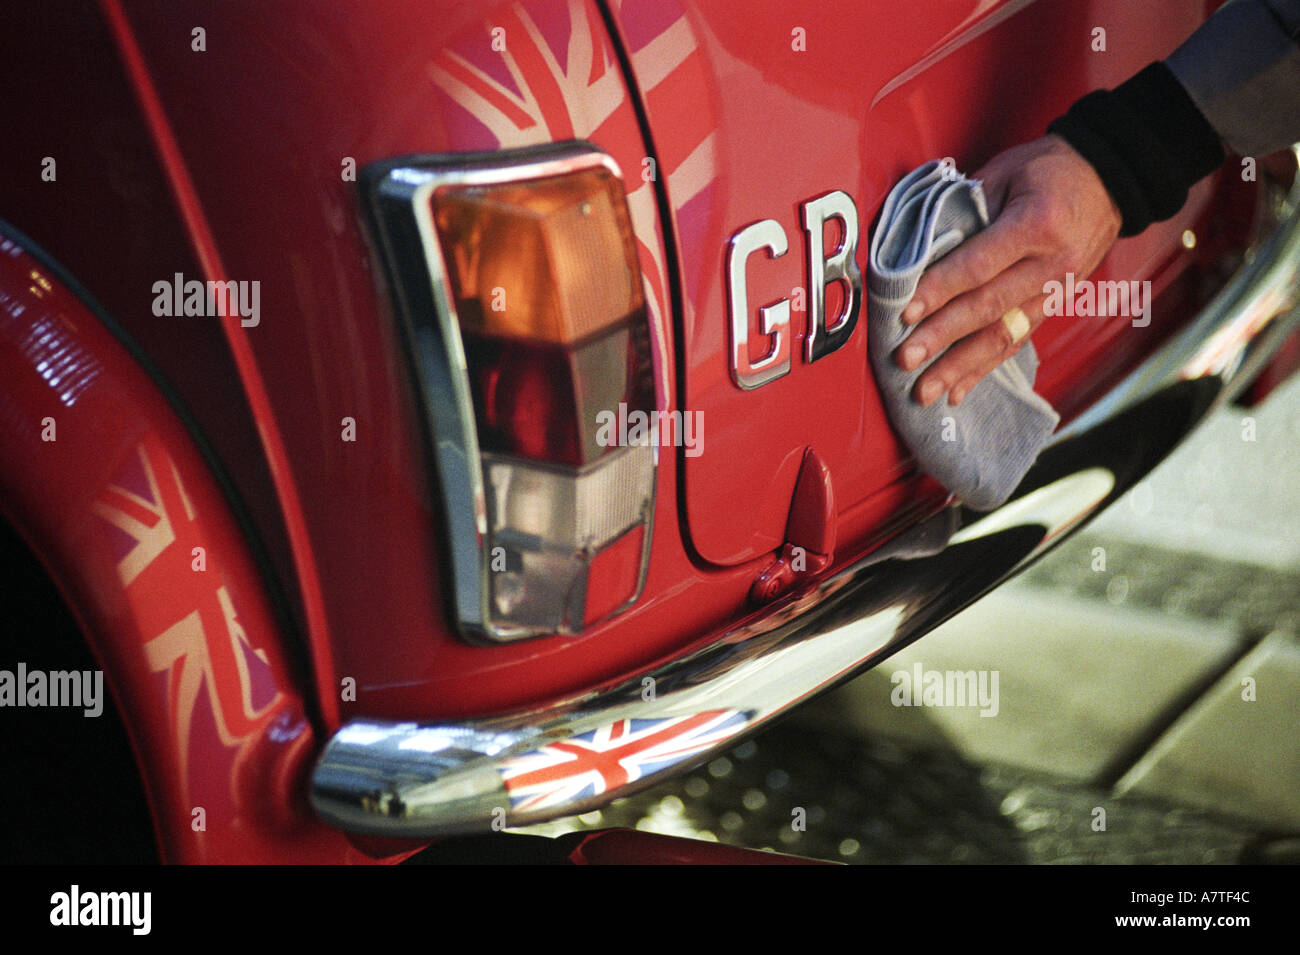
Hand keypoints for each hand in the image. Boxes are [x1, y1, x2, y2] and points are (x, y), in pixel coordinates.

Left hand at [896, 134, 1121, 405]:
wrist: (1109, 178)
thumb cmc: (1048, 169)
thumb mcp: (1005, 171)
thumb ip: (964, 211)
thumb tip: (919, 253)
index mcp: (1037, 224)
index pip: (978, 266)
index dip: (939, 290)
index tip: (904, 312)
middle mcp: (1051, 264)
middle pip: (988, 308)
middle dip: (941, 338)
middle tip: (906, 360)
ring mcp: (1057, 290)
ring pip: (1003, 335)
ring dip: (959, 367)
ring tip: (926, 392)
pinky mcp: (1054, 306)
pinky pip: (1016, 343)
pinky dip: (984, 368)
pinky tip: (957, 390)